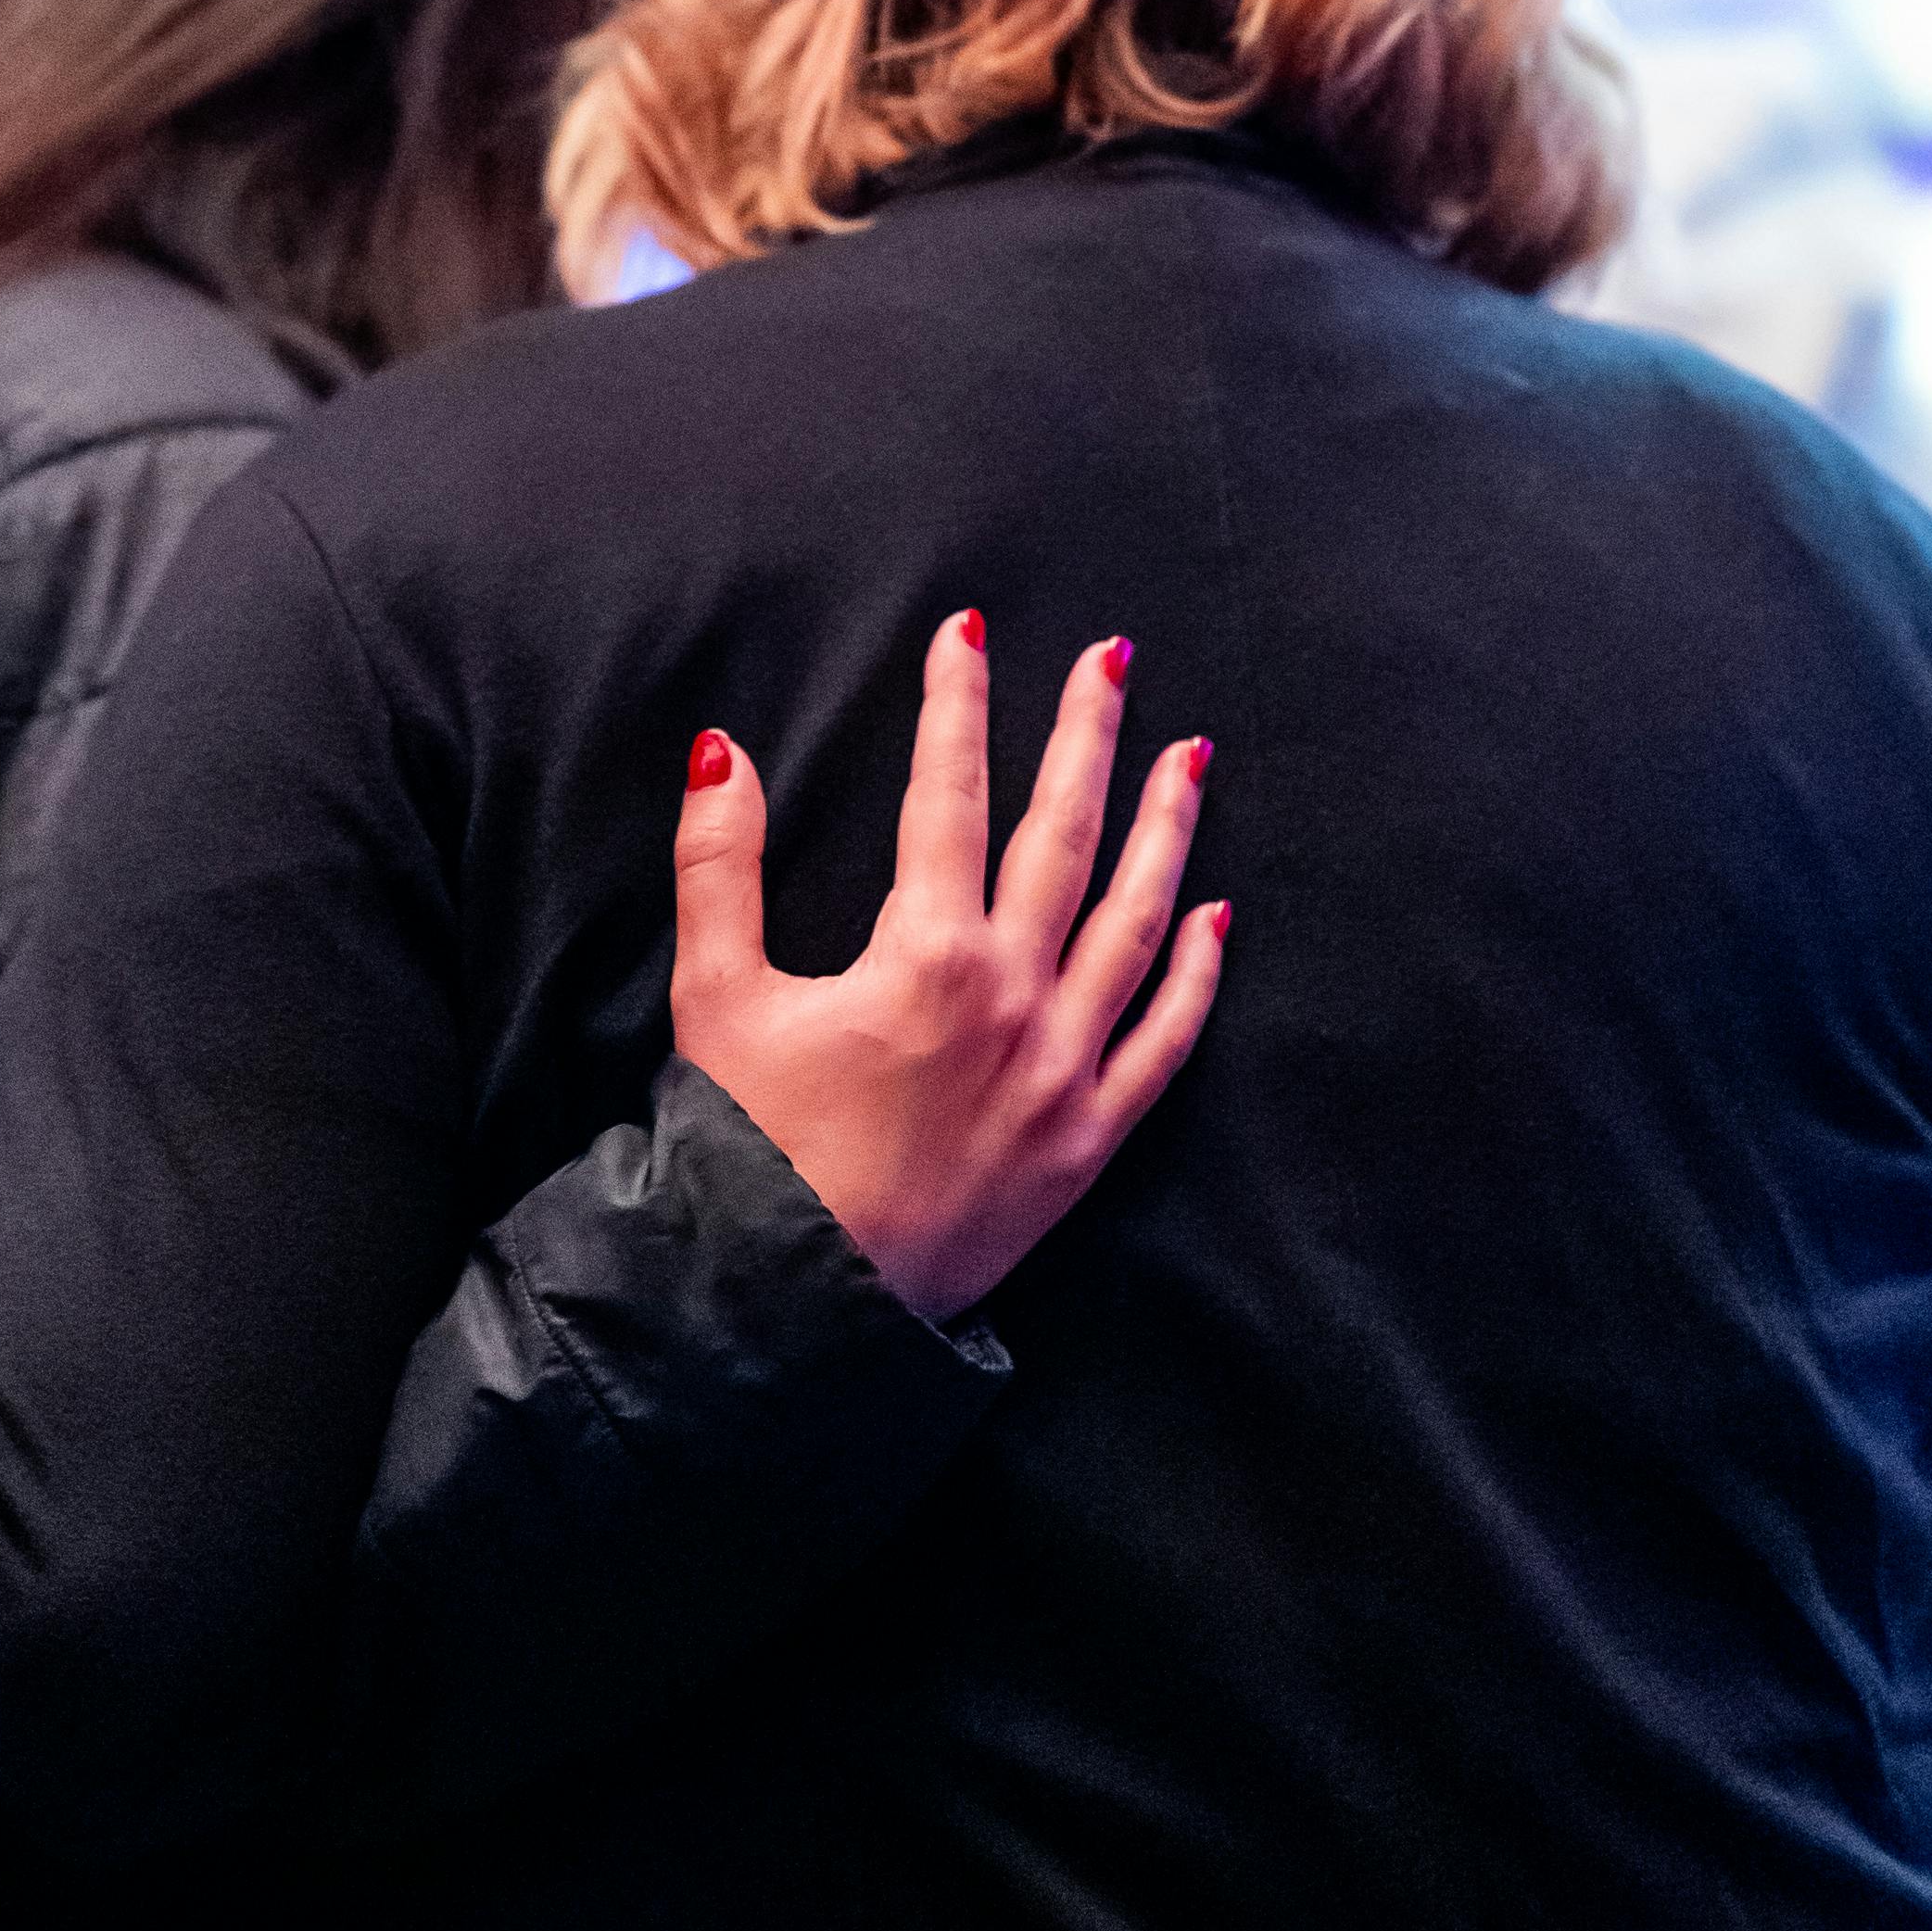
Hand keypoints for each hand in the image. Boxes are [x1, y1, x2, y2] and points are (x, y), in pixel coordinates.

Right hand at [668, 617, 1226, 1322]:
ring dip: (1166, 831)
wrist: (797, 1299)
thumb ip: (720, 865)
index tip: (969, 631)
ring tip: (1189, 754)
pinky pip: (1162, 1043)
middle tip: (1113, 659)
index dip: (956, 704)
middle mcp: (1013, 998)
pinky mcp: (1088, 1138)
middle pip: (1064, 837)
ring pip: (1135, 923)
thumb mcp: (717, 996)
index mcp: (926, 955)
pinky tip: (1214, 917)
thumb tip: (722, 749)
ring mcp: (1063, 1068)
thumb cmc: (750, 1147)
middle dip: (1088, 737)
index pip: (947, 795)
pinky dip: (1194, 976)